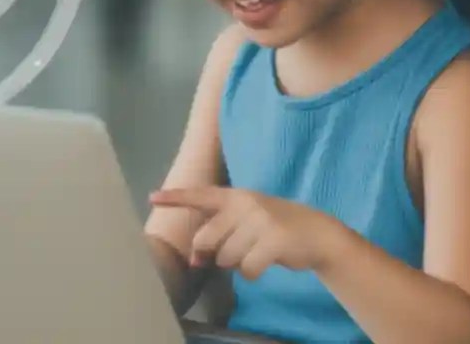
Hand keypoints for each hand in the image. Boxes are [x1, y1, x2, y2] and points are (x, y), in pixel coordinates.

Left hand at [149, 186, 349, 279]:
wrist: (316, 233)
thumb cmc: (274, 227)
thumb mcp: (247, 217)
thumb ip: (219, 232)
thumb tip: (195, 261)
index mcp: (235, 196)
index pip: (200, 196)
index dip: (176, 198)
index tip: (152, 198)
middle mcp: (245, 204)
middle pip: (206, 240)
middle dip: (215, 254)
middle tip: (235, 252)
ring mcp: (260, 220)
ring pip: (226, 258)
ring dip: (238, 263)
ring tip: (256, 251)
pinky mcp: (273, 239)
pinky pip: (247, 269)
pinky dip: (253, 273)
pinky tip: (265, 262)